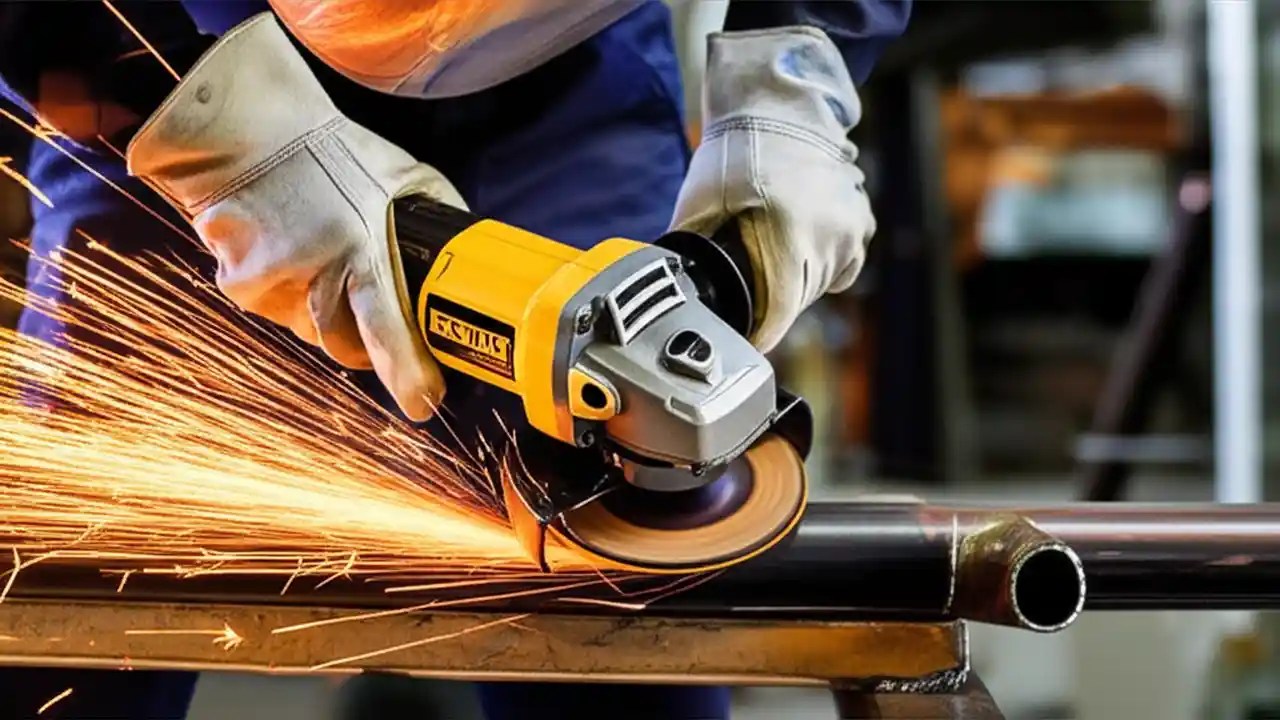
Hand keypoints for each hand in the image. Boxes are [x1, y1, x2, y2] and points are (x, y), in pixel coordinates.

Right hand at [127, 14, 461, 420]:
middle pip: (351, 347)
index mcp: (360, 246)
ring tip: (326, 256)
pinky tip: (291, 251)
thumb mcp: (402, 176)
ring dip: (328, 313)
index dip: (406, 373)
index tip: (424, 401)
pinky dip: (292, 294)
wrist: (243, 134)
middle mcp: (314, 271)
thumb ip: (436, 219)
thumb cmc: (329, 152)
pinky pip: (281, 314)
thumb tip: (469, 260)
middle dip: (368, 342)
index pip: (387, 328)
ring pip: (314, 333)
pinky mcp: (242, 288)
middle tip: (372, 305)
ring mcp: (273, 284)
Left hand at [671, 27, 874, 352]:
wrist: (779, 105)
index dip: (756, 334)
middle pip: (796, 302)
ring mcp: (851, 230)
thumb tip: (684, 303)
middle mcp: (827, 239)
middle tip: (744, 275)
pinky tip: (798, 229)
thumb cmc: (734, 156)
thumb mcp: (699, 210)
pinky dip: (819, 256)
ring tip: (770, 241)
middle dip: (768, 299)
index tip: (742, 338)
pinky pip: (841, 261)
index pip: (777, 317)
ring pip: (819, 284)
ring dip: (794, 276)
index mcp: (786, 240)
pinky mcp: (863, 221)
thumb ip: (698, 261)